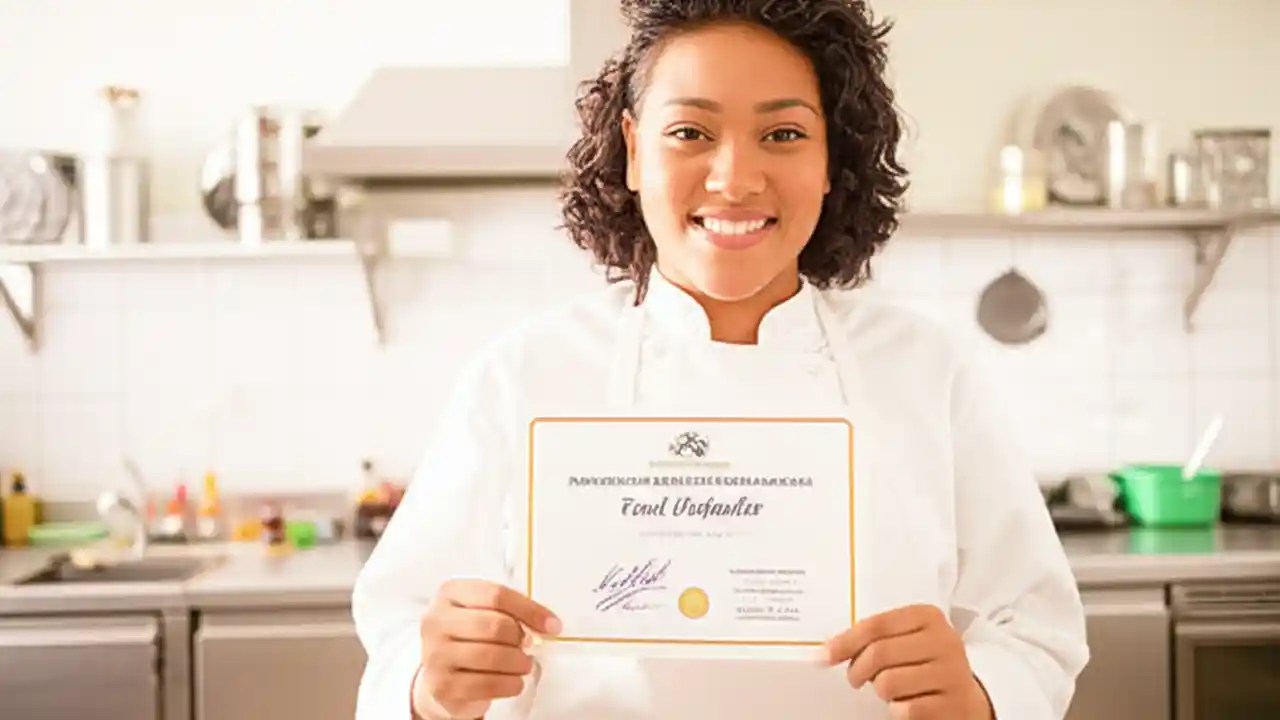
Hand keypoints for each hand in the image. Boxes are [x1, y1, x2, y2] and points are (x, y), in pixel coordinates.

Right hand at [415, 579, 561, 718]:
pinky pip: (486, 685)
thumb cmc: (469, 637)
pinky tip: (514, 682)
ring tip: (523, 664)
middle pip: (494, 625)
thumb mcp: (485, 612)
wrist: (441, 672)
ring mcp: (435, 654)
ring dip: (518, 663)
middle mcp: (436, 621)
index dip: (530, 610)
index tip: (552, 625)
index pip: (496, 595)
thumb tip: (547, 624)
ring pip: (491, 656)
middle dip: (520, 639)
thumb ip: (511, 611)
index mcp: (450, 593)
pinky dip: (509, 684)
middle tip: (529, 647)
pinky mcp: (441, 685)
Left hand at [821, 604, 993, 719]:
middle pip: (879, 653)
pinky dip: (898, 710)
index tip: (825, 656)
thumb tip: (827, 651)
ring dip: (882, 691)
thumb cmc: (925, 663)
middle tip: (856, 678)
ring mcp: (952, 673)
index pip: (875, 625)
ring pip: (888, 683)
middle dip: (858, 670)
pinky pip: (906, 709)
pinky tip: (909, 703)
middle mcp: (944, 641)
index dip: (845, 642)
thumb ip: (873, 638)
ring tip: (891, 689)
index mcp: (928, 617)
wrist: (965, 697)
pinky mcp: (954, 703)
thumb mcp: (905, 640)